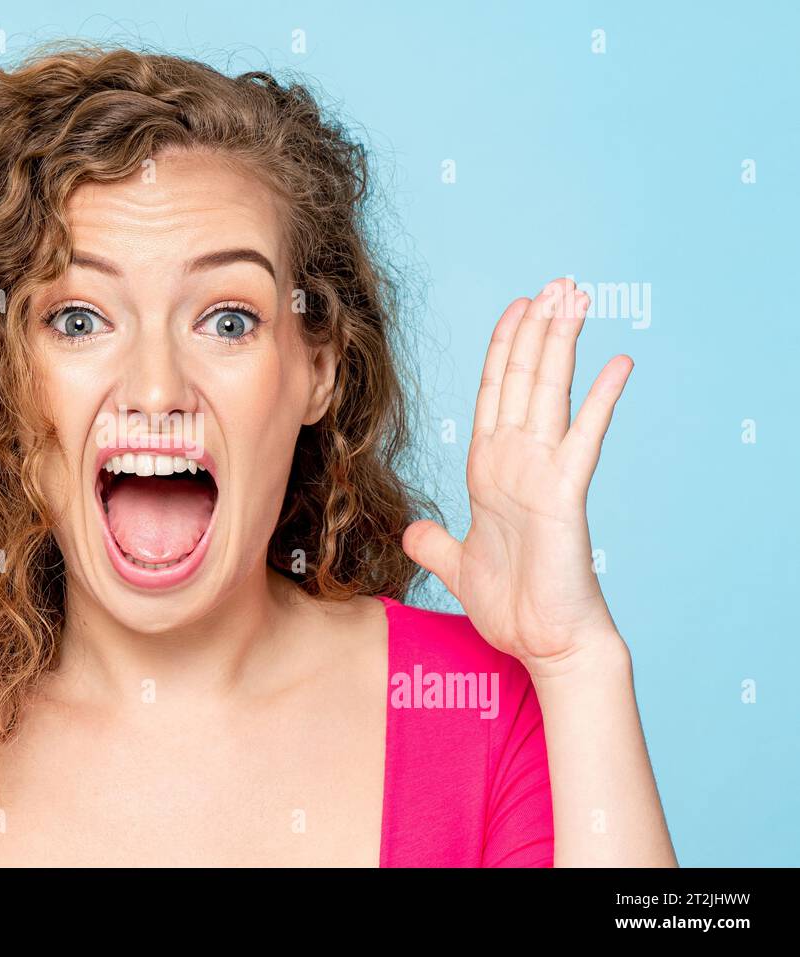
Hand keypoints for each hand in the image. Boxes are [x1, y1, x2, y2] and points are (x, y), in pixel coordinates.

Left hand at [402, 278, 631, 673]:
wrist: (543, 644)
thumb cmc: (512, 607)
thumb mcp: (456, 567)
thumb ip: (435, 543)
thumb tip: (414, 530)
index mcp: (490, 471)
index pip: (495, 395)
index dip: (504, 350)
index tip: (516, 308)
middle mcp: (517, 462)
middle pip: (526, 380)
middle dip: (538, 329)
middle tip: (557, 282)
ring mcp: (543, 473)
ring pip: (550, 393)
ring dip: (562, 344)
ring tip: (576, 297)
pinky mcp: (565, 494)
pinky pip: (583, 438)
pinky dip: (599, 401)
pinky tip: (618, 365)